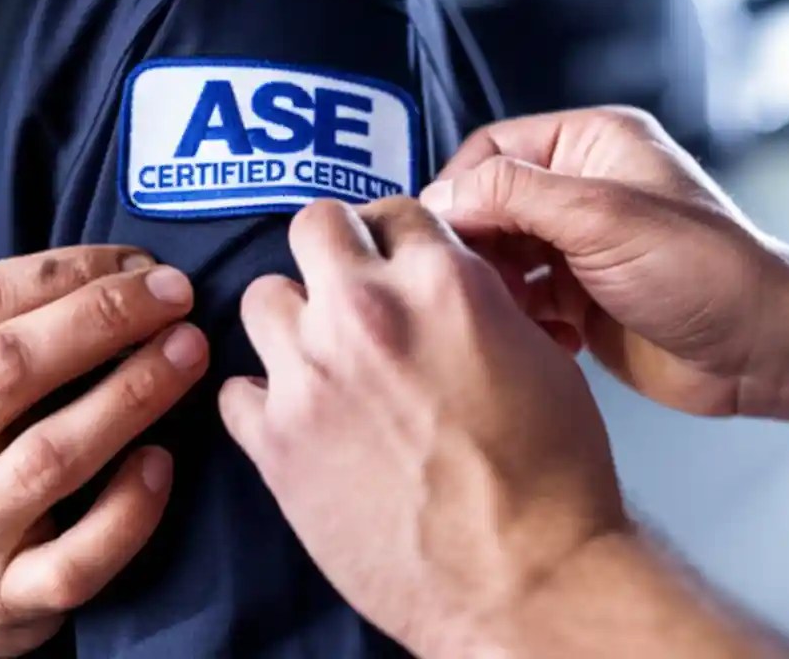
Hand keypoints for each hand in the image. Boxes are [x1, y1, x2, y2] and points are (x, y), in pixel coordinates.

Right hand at [0, 246, 207, 656]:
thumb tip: (130, 273)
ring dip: (129, 396)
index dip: (69, 271)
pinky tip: (162, 465)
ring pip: (48, 457)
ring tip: (191, 352)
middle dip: (103, 318)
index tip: (141, 262)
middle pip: (10, 368)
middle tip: (177, 295)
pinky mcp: (9, 595)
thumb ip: (3, 335)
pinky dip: (125, 510)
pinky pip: (73, 558)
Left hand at [218, 199, 626, 656]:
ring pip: (262, 298)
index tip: (389, 260)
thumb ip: (477, 302)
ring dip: (291, 321)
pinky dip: (262, 401)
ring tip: (319, 357)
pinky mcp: (274, 444)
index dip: (393, 236)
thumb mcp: (538, 354)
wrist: (526, 578)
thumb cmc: (551, 478)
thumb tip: (443, 288)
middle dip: (332, 253)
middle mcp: (366, 313)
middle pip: (314, 227)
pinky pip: (237, 390)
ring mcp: (311, 376)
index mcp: (441, 282)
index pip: (393, 210)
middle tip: (347, 291)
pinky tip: (294, 419)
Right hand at [422, 107, 788, 416]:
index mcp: (591, 145)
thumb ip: (516, 196)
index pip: (492, 149)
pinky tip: (547, 338)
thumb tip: (441, 197)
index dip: (458, 190)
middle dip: (475, 246)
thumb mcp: (603, 218)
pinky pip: (520, 302)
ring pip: (498, 257)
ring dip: (495, 288)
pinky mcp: (578, 298)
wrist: (762, 352)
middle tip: (470, 283)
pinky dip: (520, 321)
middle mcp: (581, 189)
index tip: (437, 234)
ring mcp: (578, 246)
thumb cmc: (709, 272)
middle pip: (488, 206)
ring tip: (512, 314)